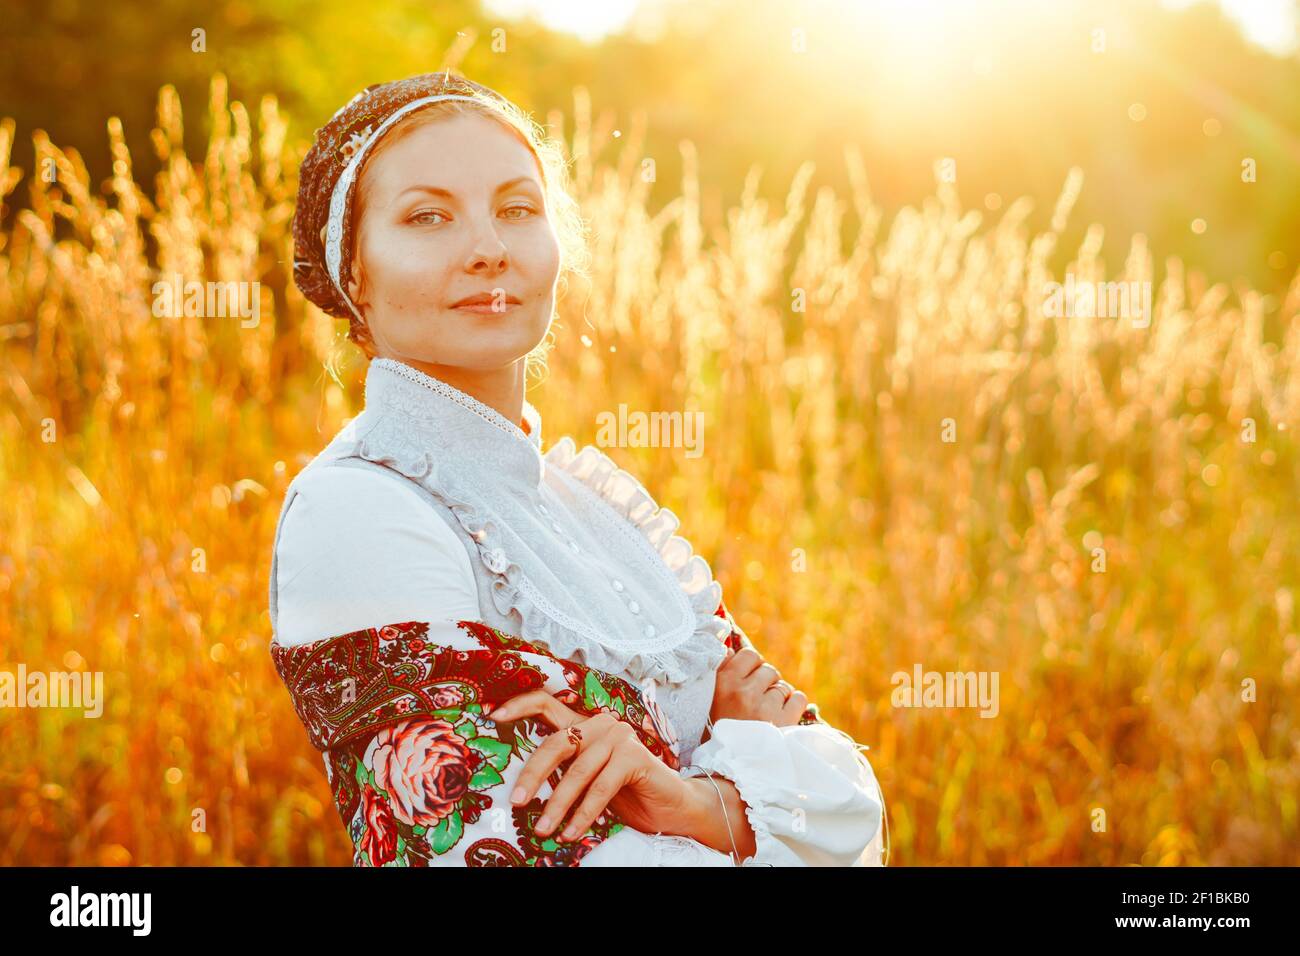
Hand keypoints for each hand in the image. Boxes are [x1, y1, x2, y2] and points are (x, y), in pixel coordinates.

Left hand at [488, 691, 693, 842]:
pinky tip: (571, 832)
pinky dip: (584, 813)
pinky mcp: (634, 756)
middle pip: (556, 743)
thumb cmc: (623, 794)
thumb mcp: (585, 781)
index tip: (492, 716)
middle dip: (532, 775)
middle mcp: (599, 724)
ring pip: (577, 771)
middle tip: (516, 802)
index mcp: (583, 725)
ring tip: (544, 830)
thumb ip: (561, 772)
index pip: (546, 703)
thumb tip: (519, 790)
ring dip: (557, 805)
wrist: (669, 807)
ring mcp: (619, 736)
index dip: (518, 706)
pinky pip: (601, 787)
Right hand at [710, 645, 807, 726]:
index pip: (749, 655)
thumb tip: (730, 648)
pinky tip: (783, 717)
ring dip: (779, 697)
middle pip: (768, 670)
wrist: (730, 771)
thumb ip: (720, 671)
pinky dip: (794, 705)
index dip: (752, 667)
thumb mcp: (709, 701)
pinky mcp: (784, 720)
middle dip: (766, 684)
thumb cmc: (719, 732)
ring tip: (767, 714)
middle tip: (758, 702)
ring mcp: (765, 706)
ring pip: (783, 686)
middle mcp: (743, 691)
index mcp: (723, 682)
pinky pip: (798, 698)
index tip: (749, 681)